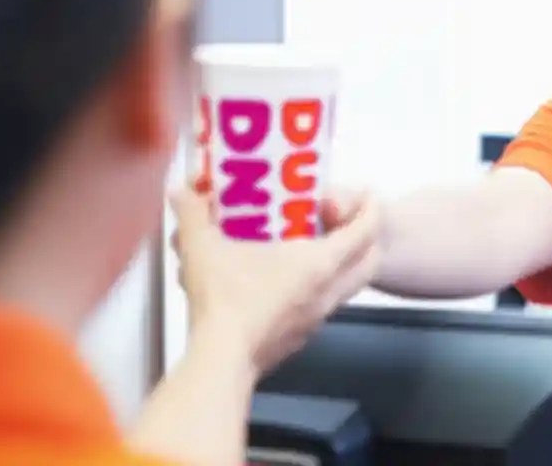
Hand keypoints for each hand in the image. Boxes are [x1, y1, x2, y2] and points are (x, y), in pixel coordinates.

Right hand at [169, 186, 379, 376]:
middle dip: (367, 239)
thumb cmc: (224, 298)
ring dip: (343, 266)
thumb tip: (180, 190)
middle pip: (370, 263)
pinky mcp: (301, 338)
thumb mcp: (202, 248)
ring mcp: (318, 318)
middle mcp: (328, 291)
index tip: (369, 195)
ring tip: (317, 249)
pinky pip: (324, 307)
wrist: (221, 361)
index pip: (365, 232)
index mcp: (318, 263)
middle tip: (349, 221)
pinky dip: (319, 291)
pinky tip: (290, 284)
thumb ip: (192, 215)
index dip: (371, 209)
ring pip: (348, 287)